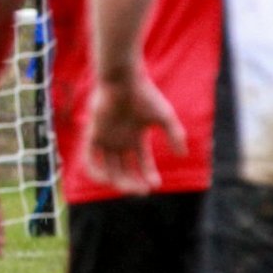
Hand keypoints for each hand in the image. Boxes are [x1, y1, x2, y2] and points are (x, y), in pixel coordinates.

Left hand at [85, 73, 185, 195]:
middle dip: (133, 182)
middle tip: (142, 191)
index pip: (141, 162)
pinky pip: (90, 159)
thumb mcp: (165, 117)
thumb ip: (175, 135)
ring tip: (129, 187)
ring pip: (108, 168)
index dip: (148, 175)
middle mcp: (119, 140)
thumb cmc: (145, 95)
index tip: (156, 185)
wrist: (123, 80)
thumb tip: (182, 155)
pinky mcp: (93, 135)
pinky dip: (96, 171)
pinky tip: (108, 179)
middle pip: (124, 169)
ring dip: (117, 180)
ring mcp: (105, 138)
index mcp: (135, 136)